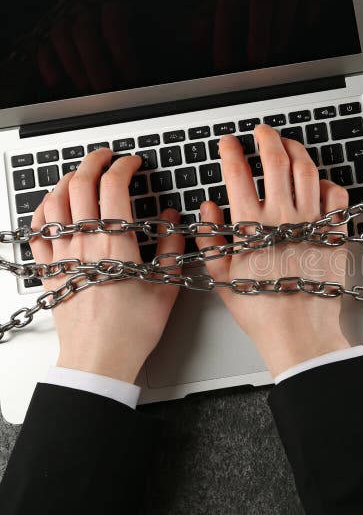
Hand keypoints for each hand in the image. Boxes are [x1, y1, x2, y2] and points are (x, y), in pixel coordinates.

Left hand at [29, 149, 183, 382]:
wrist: (100, 358)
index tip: (133, 163)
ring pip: (54, 202)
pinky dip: (43, 210)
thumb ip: (171, 247)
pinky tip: (53, 206)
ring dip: (67, 180)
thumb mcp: (166, 287)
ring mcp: (62, 256)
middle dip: (93, 162)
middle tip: (106, 156)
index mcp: (115, 245)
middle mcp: (84, 245)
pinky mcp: (48, 271)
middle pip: (80, 186)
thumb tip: (172, 219)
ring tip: (81, 174)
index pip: (113, 188)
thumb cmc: (133, 330)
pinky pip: (36, 232)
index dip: (123, 167)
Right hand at [197, 126, 351, 375]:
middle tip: (262, 131)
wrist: (299, 331)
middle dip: (267, 138)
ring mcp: (311, 222)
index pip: (238, 173)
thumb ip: (210, 239)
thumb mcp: (221, 276)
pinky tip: (319, 182)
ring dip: (297, 150)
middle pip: (277, 160)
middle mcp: (282, 217)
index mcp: (251, 225)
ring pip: (307, 170)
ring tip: (289, 145)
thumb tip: (208, 208)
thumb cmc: (261, 309)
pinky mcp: (334, 233)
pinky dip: (328, 183)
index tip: (229, 143)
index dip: (231, 151)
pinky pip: (336, 196)